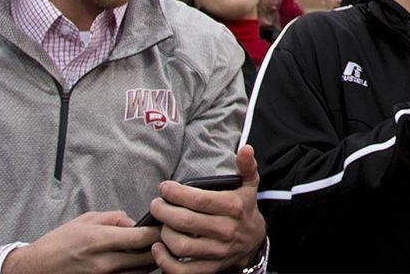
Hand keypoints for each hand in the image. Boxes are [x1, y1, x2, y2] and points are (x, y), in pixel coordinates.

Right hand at [1, 211, 158, 273]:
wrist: (36, 269)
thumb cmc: (60, 242)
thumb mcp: (87, 220)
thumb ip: (116, 218)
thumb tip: (136, 223)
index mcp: (100, 241)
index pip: (142, 237)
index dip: (160, 230)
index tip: (166, 224)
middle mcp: (105, 263)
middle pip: (148, 257)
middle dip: (161, 246)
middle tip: (167, 236)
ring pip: (143, 271)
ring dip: (152, 259)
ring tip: (153, 248)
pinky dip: (138, 270)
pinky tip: (137, 261)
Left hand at [148, 145, 265, 272]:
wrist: (254, 240)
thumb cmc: (244, 208)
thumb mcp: (249, 184)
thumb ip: (246, 165)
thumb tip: (246, 148)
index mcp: (234, 207)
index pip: (199, 200)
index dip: (177, 193)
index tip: (164, 187)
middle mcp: (226, 230)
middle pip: (186, 222)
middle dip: (164, 211)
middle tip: (156, 204)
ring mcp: (218, 251)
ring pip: (181, 246)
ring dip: (164, 233)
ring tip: (160, 222)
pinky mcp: (210, 267)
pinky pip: (182, 270)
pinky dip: (165, 261)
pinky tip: (158, 248)